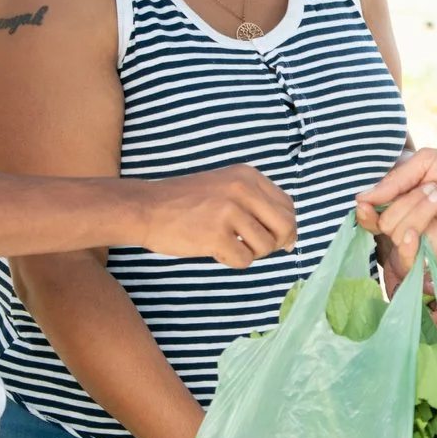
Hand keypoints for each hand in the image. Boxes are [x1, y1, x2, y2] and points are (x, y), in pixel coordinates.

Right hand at [136, 165, 297, 267]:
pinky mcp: (217, 235)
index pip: (287, 206)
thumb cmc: (184, 202)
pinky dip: (232, 261)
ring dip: (251, 253)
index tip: (277, 240)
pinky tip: (215, 250)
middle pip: (285, 226)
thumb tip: (290, 239)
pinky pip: (244, 260)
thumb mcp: (224, 187)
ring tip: (228, 245)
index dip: (287, 227)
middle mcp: (242, 189)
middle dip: (276, 243)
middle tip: (256, 248)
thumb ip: (255, 204)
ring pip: (265, 246)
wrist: (146, 208)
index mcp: (247, 176)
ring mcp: (229, 211)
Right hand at [355, 148, 436, 261]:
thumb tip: (361, 199)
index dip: (365, 213)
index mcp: (400, 203)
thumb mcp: (421, 164)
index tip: (365, 204)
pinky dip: (408, 245)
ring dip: (416, 210)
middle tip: (431, 186)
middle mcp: (408, 223)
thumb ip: (392, 182)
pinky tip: (416, 232)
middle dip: (404, 202)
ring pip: (397, 235)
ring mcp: (423, 240)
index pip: (371, 216)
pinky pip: (412, 258)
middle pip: (383, 224)